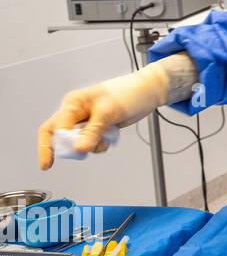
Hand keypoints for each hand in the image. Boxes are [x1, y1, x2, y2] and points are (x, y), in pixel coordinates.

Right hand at [37, 65, 171, 169]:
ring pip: (78, 143)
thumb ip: (93, 131)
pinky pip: (91, 143)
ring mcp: (86, 121)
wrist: (147, 92)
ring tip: (108, 136)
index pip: (54, 128)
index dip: (50, 146)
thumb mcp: (109, 112)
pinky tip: (112, 135)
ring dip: (92, 145)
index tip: (50, 162)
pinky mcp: (97, 128)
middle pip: (61, 137)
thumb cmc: (128, 93)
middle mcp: (76, 112)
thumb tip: (79, 149)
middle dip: (73, 147)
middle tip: (89, 147)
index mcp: (73, 104)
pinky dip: (100, 144)